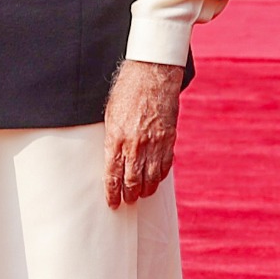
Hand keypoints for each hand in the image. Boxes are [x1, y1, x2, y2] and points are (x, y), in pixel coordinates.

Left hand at [103, 59, 182, 208]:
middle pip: (132, 180)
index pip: (113, 175)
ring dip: (145, 189)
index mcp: (116, 139)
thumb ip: (112, 138)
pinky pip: (165, 165)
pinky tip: (156, 180)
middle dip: (129, 194)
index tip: (112, 203)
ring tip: (141, 194)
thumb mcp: (110, 115)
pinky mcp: (169, 139)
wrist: (152, 75)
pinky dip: (160, 175)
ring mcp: (154, 144)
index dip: (112, 193)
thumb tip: (111, 157)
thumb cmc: (126, 92)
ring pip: (150, 177)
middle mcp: (135, 145)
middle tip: (127, 201)